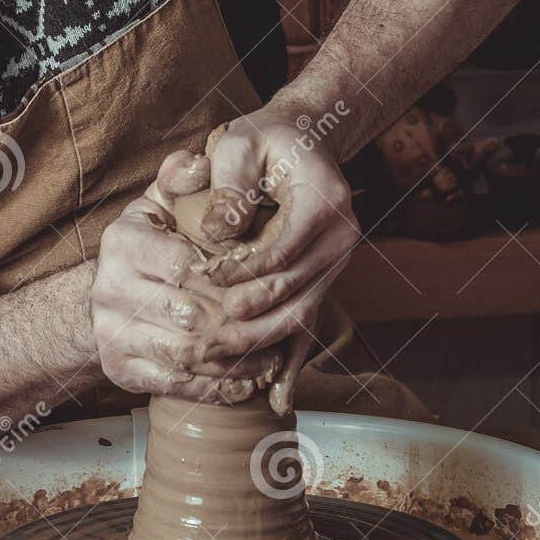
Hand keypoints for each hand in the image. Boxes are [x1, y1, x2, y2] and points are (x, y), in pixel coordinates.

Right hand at [91, 152, 283, 402]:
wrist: (107, 297)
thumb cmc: (151, 243)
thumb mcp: (162, 202)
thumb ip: (182, 176)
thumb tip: (202, 165)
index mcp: (122, 243)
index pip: (184, 264)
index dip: (231, 275)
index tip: (266, 276)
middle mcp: (109, 290)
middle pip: (190, 314)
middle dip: (243, 318)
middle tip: (284, 316)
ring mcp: (112, 335)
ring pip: (187, 354)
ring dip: (239, 355)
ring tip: (276, 347)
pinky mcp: (122, 372)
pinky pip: (178, 386)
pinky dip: (221, 385)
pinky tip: (253, 375)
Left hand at [185, 103, 359, 414]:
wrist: (302, 139)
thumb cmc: (263, 140)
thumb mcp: (239, 144)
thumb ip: (227, 184)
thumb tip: (217, 233)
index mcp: (324, 202)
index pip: (278, 252)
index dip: (238, 273)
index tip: (199, 282)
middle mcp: (340, 239)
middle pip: (291, 294)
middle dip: (244, 320)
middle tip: (199, 341)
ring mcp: (337, 263)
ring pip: (300, 317)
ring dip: (259, 345)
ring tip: (217, 364)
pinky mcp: (324, 279)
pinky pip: (310, 326)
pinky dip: (292, 364)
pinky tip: (275, 400)